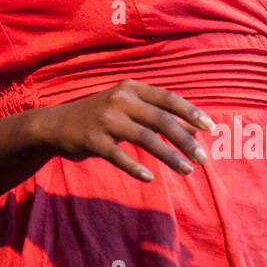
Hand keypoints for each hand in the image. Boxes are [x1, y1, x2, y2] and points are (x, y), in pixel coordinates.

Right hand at [39, 79, 215, 181]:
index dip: (190, 112)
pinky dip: (135, 167)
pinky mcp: (92, 139)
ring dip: (169, 156)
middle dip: (185, 140)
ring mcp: (105, 119)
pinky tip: (149, 177)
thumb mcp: (128, 110)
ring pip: (145, 138)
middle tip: (202, 158)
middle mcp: (120, 100)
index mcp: (130, 88)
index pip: (167, 98)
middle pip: (160, 119)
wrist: (56, 124)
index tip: (209, 127)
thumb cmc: (100, 118)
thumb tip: (194, 129)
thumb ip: (157, 115)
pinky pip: (118, 156)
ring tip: (186, 171)